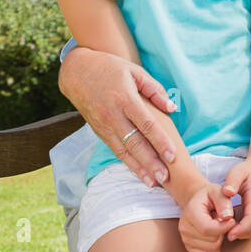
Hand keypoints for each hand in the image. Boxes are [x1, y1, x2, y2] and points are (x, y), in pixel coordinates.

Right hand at [58, 47, 178, 186]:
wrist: (77, 72)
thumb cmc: (111, 69)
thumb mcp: (135, 71)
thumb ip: (154, 90)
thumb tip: (172, 108)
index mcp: (125, 98)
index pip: (146, 124)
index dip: (160, 141)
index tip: (173, 155)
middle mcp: (113, 115)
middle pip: (134, 143)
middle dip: (150, 162)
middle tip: (165, 177)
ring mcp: (104, 125)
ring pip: (123, 151)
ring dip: (138, 167)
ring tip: (152, 182)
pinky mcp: (98, 131)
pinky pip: (114, 149)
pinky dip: (126, 162)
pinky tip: (137, 172)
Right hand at [178, 181, 235, 251]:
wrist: (199, 201)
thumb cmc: (211, 196)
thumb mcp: (219, 191)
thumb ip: (224, 202)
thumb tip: (227, 217)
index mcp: (190, 212)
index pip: (207, 228)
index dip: (224, 227)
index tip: (232, 220)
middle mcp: (184, 227)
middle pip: (211, 240)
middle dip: (224, 232)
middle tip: (223, 221)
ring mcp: (185, 239)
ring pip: (211, 249)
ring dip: (221, 240)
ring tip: (218, 227)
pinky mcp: (189, 248)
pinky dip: (216, 249)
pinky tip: (216, 236)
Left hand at [221, 159, 250, 240]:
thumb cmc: (247, 171)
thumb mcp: (237, 171)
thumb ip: (232, 181)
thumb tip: (227, 193)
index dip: (241, 229)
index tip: (228, 234)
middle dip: (239, 234)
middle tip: (222, 234)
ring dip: (240, 234)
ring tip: (224, 230)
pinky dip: (242, 231)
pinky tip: (229, 226)